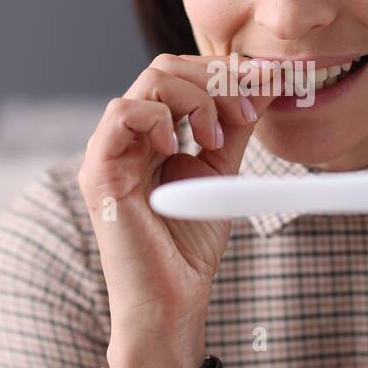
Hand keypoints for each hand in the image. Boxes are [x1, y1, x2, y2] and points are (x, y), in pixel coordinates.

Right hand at [78, 54, 275, 367]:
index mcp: (153, 133)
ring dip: (197, 97)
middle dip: (217, 78)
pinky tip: (182, 145)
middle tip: (248, 109)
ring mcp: (110, 149)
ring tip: (217, 137)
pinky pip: (123, 113)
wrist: (172, 299)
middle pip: (166, 67)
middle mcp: (128, 136)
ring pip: (149, 80)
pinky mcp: (99, 169)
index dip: (226, 71)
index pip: (183, 74)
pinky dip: (160, 117)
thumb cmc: (188, 246)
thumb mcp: (222, 173)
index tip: (268, 86)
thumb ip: (236, 128)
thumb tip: (265, 85)